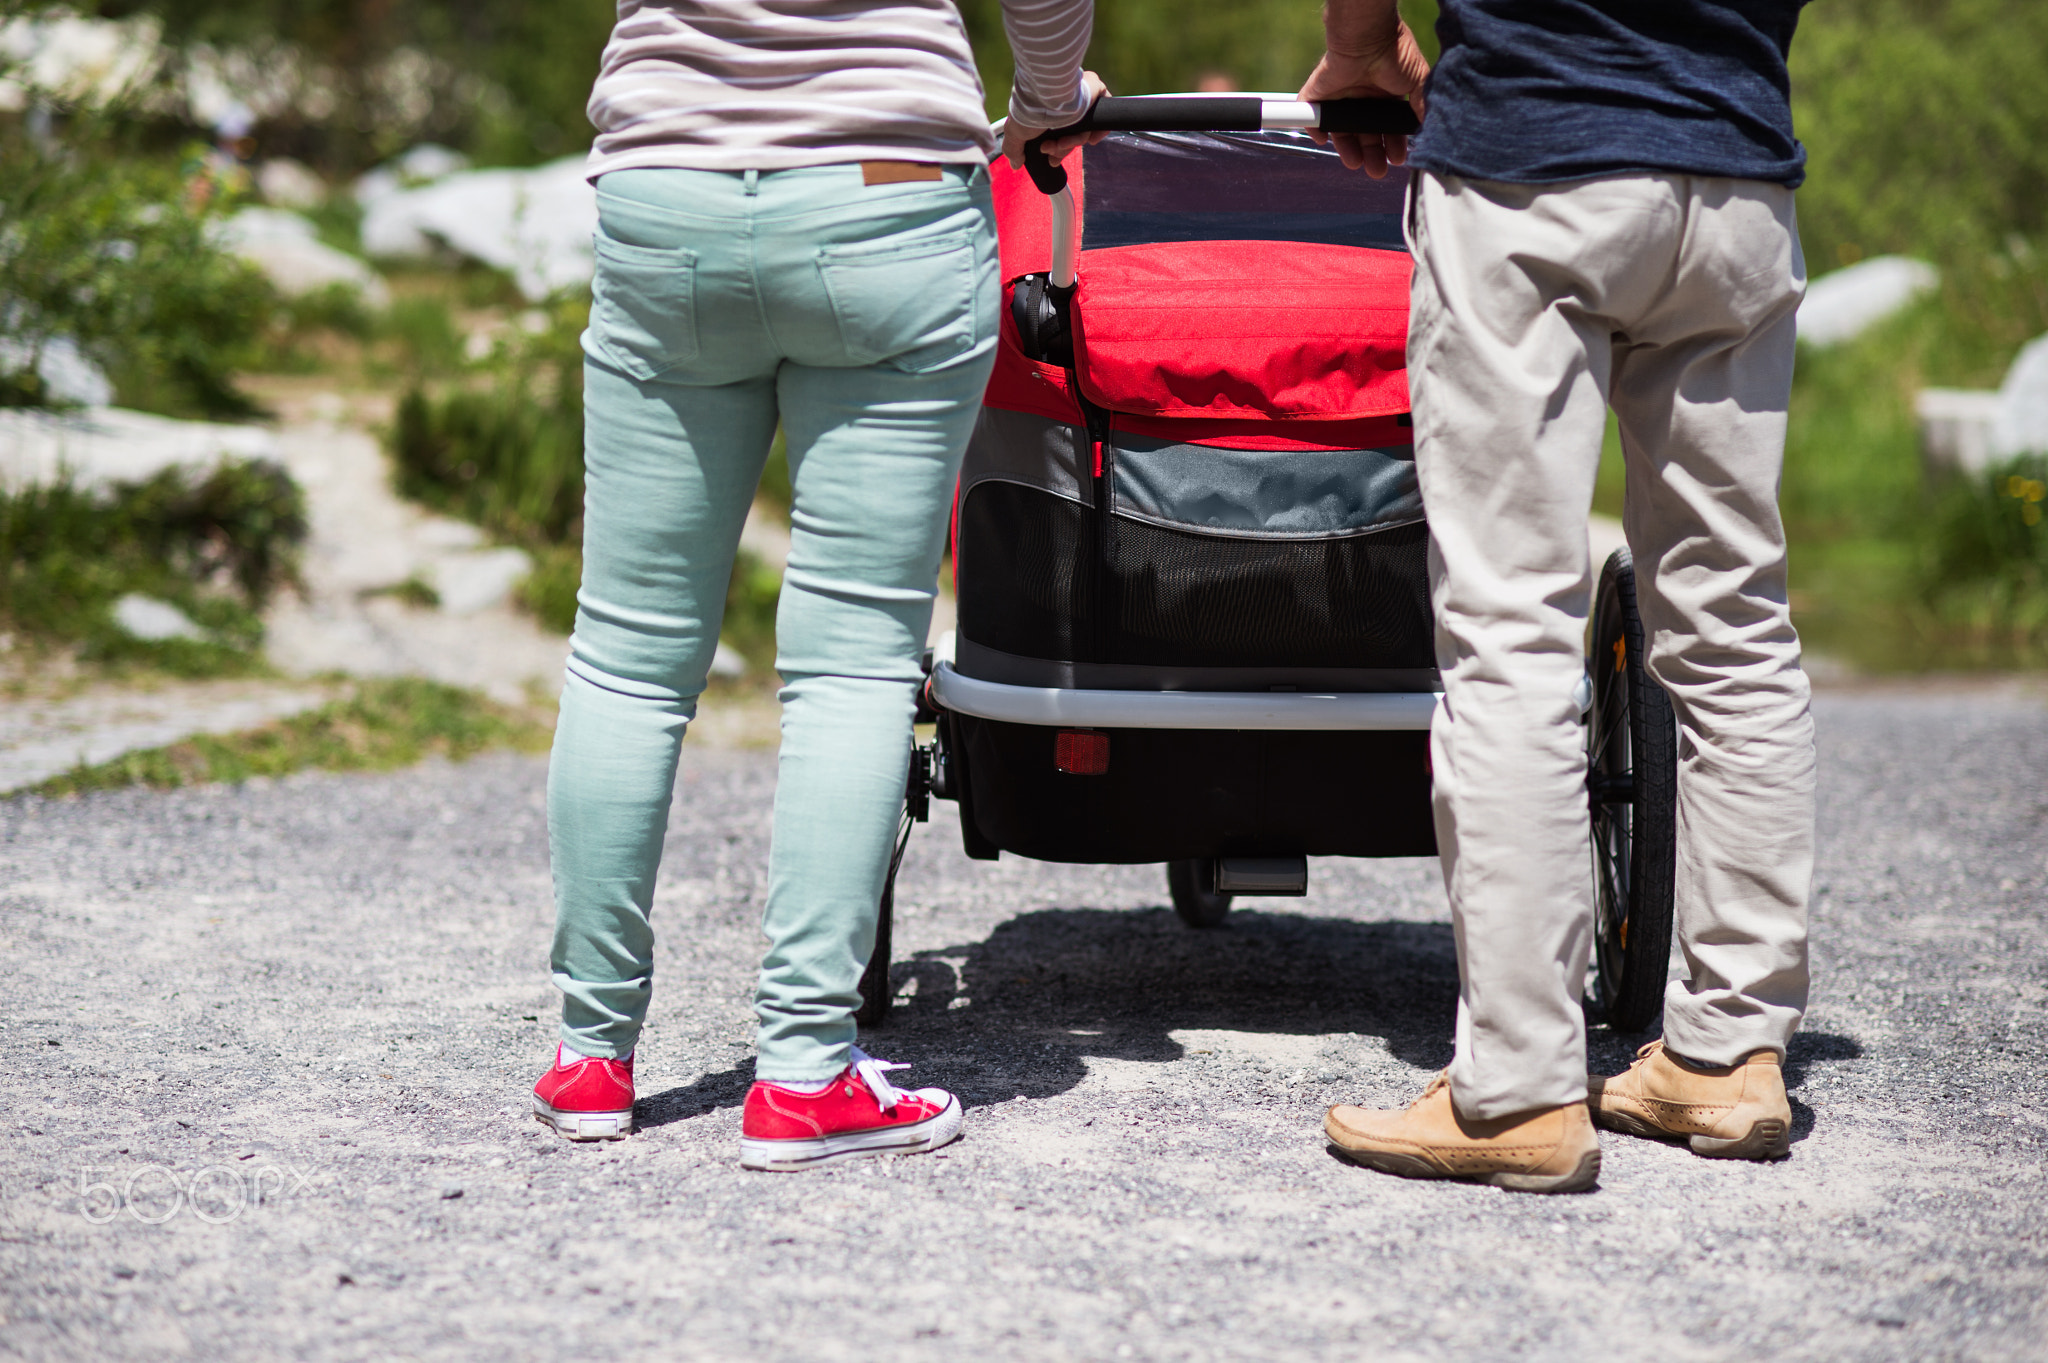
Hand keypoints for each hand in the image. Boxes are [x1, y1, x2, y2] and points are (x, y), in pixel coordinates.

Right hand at [1003, 70, 1109, 169]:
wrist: (1044, 96)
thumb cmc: (1029, 110)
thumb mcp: (1015, 133)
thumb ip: (1013, 149)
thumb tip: (1014, 164)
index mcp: (1050, 109)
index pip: (1058, 133)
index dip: (1056, 149)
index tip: (1052, 159)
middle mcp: (1067, 103)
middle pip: (1073, 134)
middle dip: (1062, 149)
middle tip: (1052, 155)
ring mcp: (1082, 97)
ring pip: (1084, 129)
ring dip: (1073, 142)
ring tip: (1060, 143)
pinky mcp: (1096, 91)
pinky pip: (1104, 117)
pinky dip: (1098, 131)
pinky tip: (1090, 139)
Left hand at [1298, 24, 1430, 176]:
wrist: (1369, 38)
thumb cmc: (1396, 53)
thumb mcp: (1419, 81)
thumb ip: (1422, 107)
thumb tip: (1428, 130)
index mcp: (1385, 94)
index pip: (1386, 127)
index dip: (1392, 144)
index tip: (1397, 159)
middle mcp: (1363, 97)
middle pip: (1364, 133)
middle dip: (1371, 153)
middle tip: (1377, 170)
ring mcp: (1341, 95)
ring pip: (1341, 130)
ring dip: (1347, 149)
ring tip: (1356, 164)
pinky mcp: (1320, 92)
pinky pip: (1313, 116)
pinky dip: (1315, 130)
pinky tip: (1323, 139)